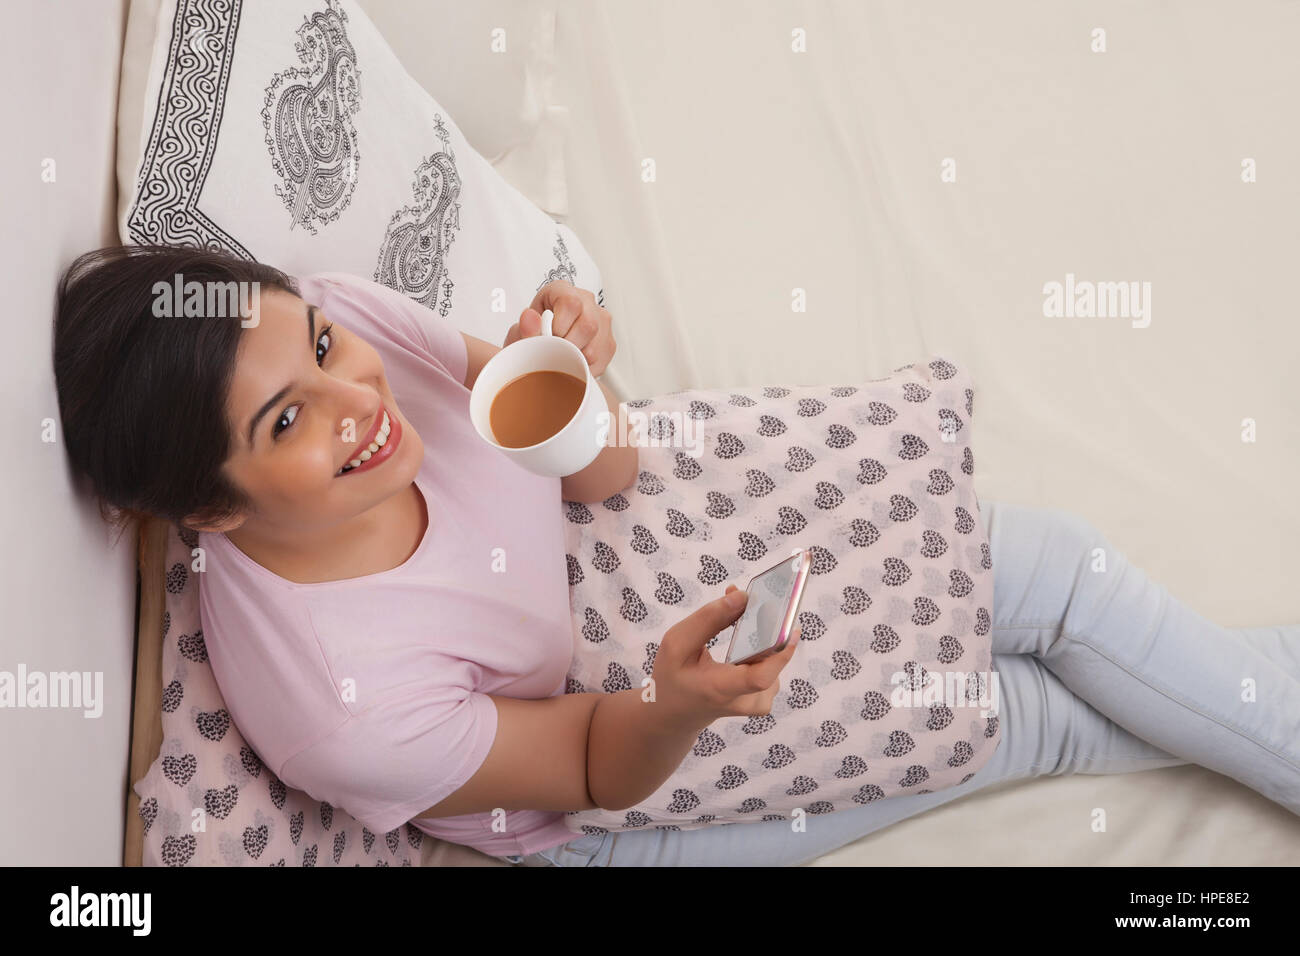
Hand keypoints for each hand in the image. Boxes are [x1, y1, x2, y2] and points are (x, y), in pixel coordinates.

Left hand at [502, 280, 615, 376]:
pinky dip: (583, 369)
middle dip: (568, 346)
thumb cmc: (532, 336)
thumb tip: (529, 317)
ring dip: (574, 360)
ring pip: (595, 348)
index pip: (571, 303)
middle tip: (554, 351)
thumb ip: (524, 327)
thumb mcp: (520, 333)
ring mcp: (601, 321)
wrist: (540, 348)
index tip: (549, 336)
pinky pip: (600, 361)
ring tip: (560, 357)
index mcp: (563, 291)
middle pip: (588, 325)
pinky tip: (572, 362)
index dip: (559, 326)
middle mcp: (586, 302)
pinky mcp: (608, 342)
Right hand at [652, 584, 801, 725]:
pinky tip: (747, 638)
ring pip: (773, 662)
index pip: (759, 678)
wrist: (675, 714)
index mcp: (718, 689)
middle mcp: (743, 701)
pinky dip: (763, 647)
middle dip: (769, 629)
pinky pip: (771, 666)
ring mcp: (756, 703)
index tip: (791, 626)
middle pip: (772, 664)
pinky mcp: (763, 698)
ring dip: (763, 637)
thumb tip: (742, 597)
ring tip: (747, 618)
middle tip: (759, 603)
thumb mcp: (676, 644)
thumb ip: (708, 619)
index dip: (780, 652)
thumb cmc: (673, 676)